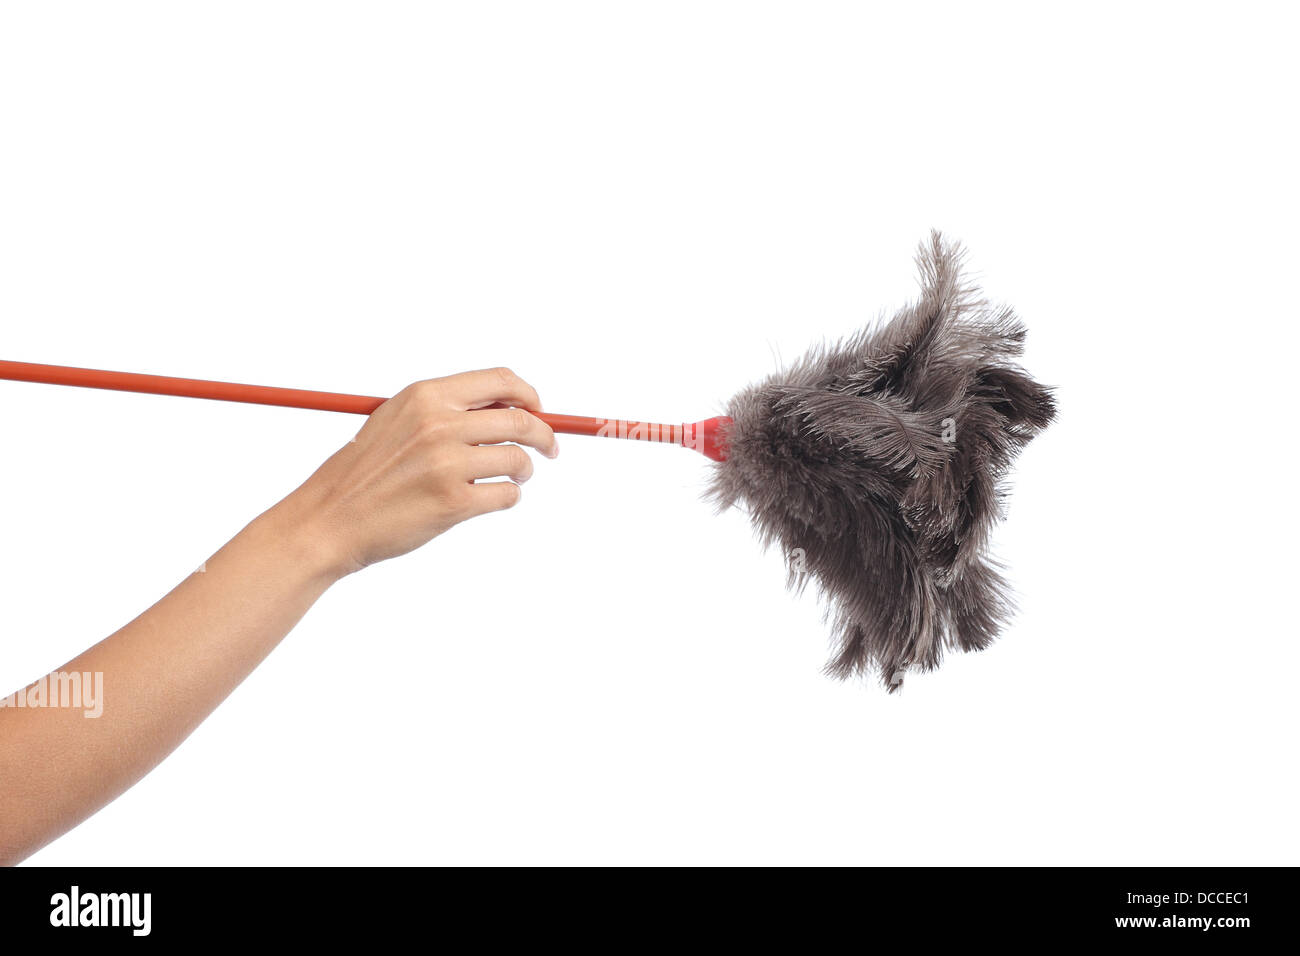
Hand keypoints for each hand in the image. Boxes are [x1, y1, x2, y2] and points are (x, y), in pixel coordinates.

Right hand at [276, 367, 557, 576]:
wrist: (328, 521)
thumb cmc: (364, 474)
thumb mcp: (397, 420)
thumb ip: (446, 409)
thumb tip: (509, 406)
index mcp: (425, 396)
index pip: (500, 381)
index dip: (528, 395)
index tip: (539, 410)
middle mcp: (438, 424)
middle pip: (519, 420)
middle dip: (543, 435)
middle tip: (549, 449)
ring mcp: (447, 464)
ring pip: (518, 460)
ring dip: (523, 471)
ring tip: (512, 479)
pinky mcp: (454, 503)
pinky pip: (507, 495)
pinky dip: (507, 498)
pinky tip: (490, 501)